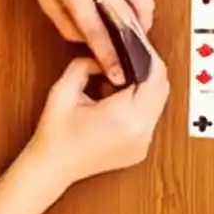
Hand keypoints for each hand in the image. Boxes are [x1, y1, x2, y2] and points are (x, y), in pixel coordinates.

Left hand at [19, 0, 155, 84]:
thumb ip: (64, 23)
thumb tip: (86, 41)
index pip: (95, 30)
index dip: (108, 54)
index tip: (116, 71)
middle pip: (125, 15)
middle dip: (134, 40)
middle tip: (136, 53)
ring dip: (144, 19)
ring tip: (141, 29)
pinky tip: (139, 4)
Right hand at [26, 52, 169, 187]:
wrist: (52, 169)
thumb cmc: (54, 134)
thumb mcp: (63, 90)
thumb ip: (84, 65)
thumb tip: (102, 57)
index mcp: (124, 116)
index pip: (154, 77)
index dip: (149, 56)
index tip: (140, 44)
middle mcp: (140, 131)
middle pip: (162, 89)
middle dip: (149, 70)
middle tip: (130, 57)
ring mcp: (143, 143)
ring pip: (158, 104)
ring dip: (145, 88)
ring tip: (118, 82)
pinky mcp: (141, 150)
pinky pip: (151, 119)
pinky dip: (141, 106)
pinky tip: (117, 103)